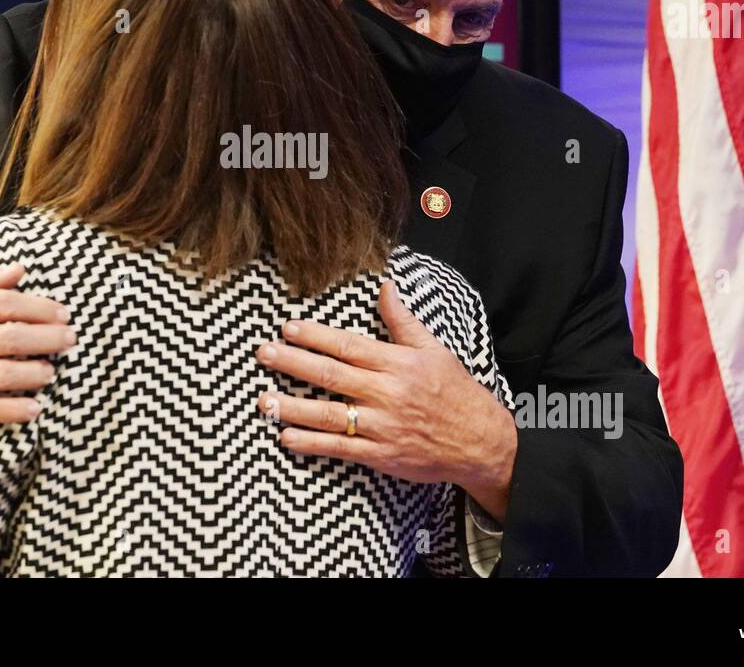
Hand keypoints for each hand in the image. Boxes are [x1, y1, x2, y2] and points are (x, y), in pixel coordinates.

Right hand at [0, 263, 73, 426]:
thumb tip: (18, 271)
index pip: (3, 305)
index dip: (38, 309)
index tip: (62, 313)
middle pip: (8, 338)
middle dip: (47, 339)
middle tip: (69, 340)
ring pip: (0, 374)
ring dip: (34, 373)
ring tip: (51, 371)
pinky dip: (12, 410)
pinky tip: (34, 408)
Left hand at [254, 280, 516, 520]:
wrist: (480, 442)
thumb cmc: (456, 392)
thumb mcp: (434, 350)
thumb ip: (403, 321)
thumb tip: (385, 288)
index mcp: (397, 364)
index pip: (348, 345)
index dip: (315, 336)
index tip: (288, 328)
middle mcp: (386, 393)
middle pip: (331, 375)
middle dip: (294, 363)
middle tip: (264, 353)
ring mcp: (382, 426)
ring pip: (329, 414)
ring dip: (293, 407)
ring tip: (263, 400)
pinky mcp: (380, 455)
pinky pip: (340, 448)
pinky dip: (311, 444)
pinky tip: (286, 437)